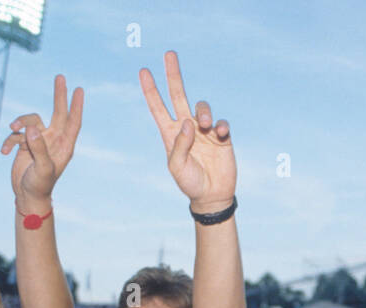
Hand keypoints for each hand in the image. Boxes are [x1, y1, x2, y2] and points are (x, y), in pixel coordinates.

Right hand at [1, 74, 84, 210]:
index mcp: (63, 146)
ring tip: (12, 128)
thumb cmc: (40, 185)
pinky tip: (3, 152)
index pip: (72, 121)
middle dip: (59, 95)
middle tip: (60, 76)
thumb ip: (38, 148)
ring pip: (30, 121)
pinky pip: (16, 135)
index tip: (79, 89)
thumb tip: (31, 129)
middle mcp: (53, 140)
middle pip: (57, 112)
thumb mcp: (42, 168)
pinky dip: (8, 141)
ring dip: (20, 122)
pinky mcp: (25, 145)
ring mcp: (39, 141)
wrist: (28, 196)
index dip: (76, 106)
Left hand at [139, 50, 235, 209]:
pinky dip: (221, 126)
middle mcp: (186, 128)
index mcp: (171, 134)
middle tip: (169, 54)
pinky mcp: (222, 137)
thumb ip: (179, 144)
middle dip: (173, 75)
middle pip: (179, 95)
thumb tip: (187, 121)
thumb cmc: (190, 182)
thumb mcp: (177, 167)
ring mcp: (204, 131)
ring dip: (203, 112)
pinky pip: (222, 123)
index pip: (158, 107)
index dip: (150, 90)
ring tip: (204, 125)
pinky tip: (220, 134)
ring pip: (202, 107)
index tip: (143, 71)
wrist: (211, 195)